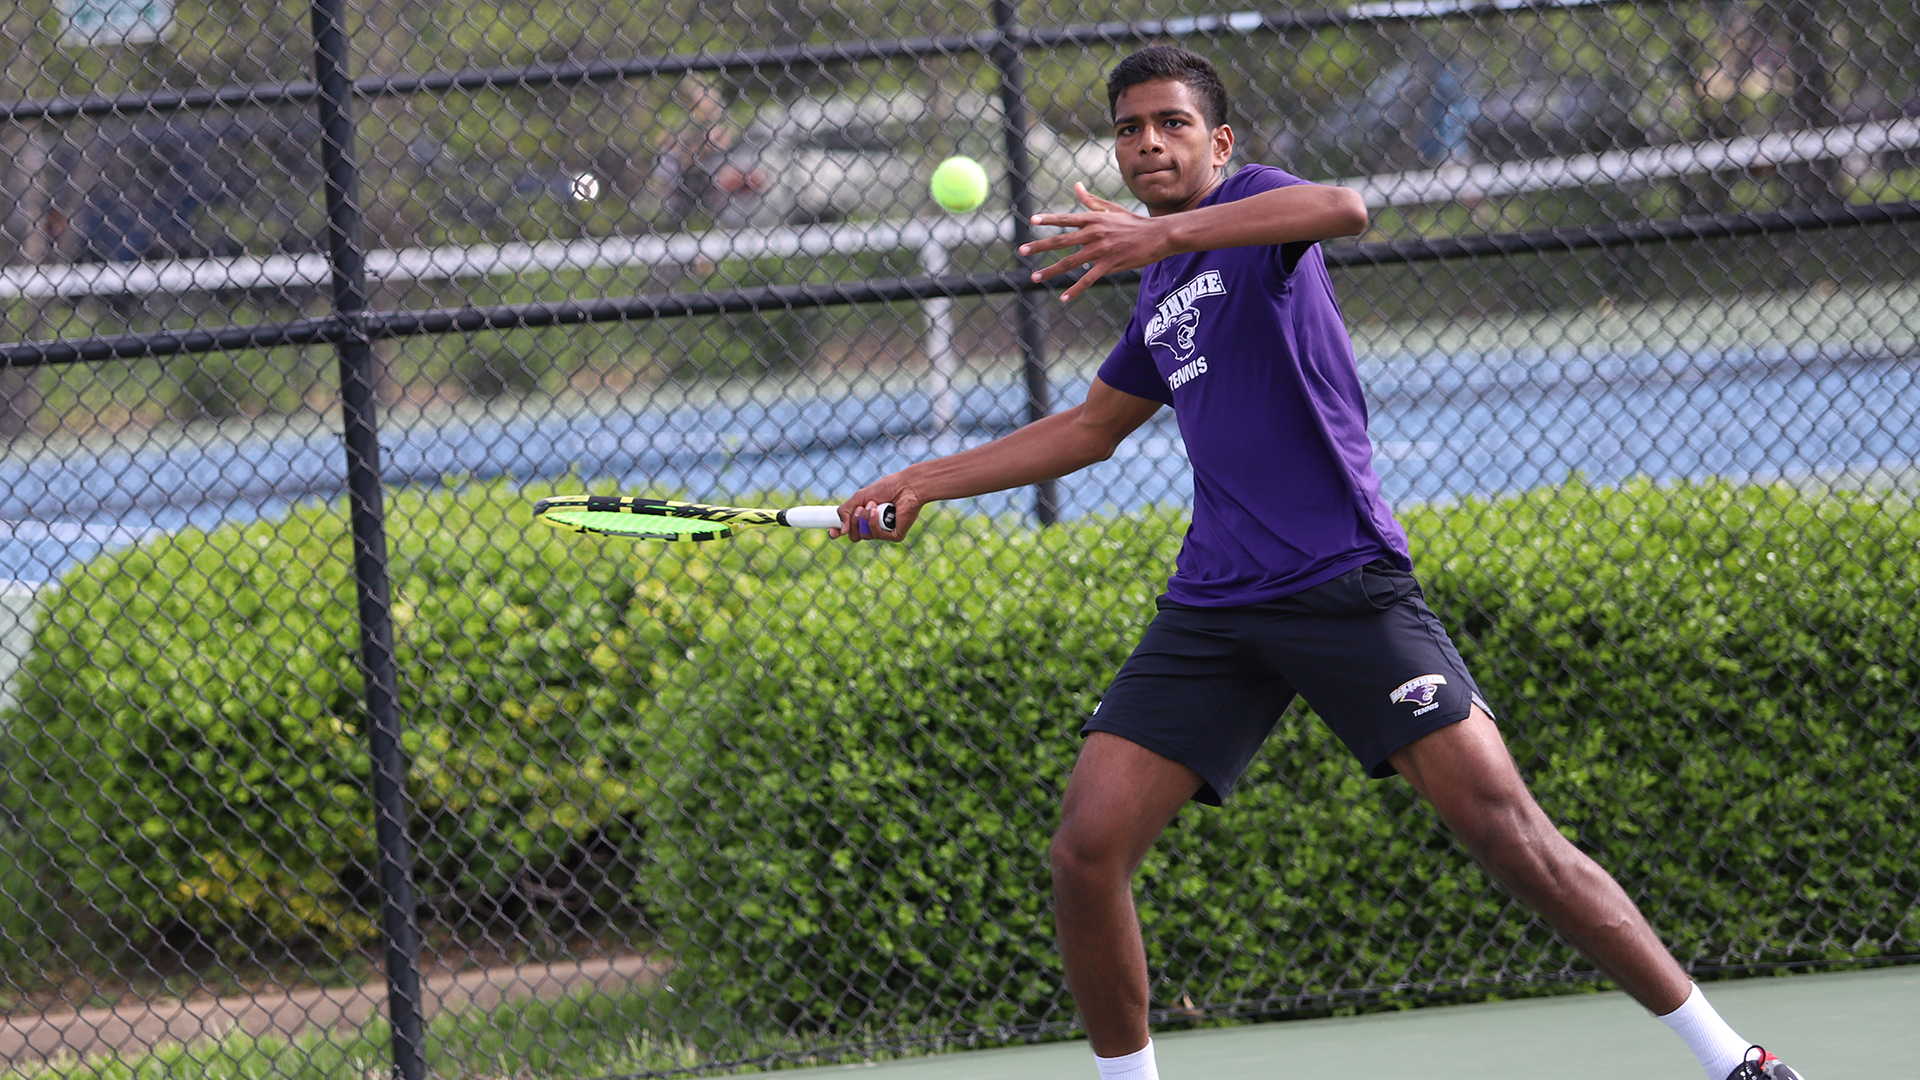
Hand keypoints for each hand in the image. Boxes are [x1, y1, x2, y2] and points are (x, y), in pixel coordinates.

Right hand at [830, 473, 924, 542]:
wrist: (906, 486)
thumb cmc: (886, 488)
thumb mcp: (860, 497)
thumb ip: (846, 511)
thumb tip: (840, 531)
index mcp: (864, 517)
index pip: (848, 530)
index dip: (838, 532)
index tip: (832, 532)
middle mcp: (873, 527)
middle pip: (853, 535)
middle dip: (853, 521)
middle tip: (860, 508)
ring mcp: (883, 532)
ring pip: (863, 535)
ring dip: (864, 518)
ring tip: (873, 505)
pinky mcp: (894, 535)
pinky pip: (876, 535)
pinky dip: (873, 522)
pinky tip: (878, 511)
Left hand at [1018, 183, 1172, 302]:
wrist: (1157, 236)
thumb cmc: (1134, 222)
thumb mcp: (1112, 209)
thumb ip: (1091, 201)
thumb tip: (1076, 186)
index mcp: (1093, 219)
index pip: (1066, 219)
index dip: (1048, 220)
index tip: (1032, 220)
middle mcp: (1093, 233)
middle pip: (1061, 241)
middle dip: (1039, 246)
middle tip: (1022, 251)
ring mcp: (1100, 250)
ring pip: (1070, 262)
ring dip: (1051, 271)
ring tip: (1034, 277)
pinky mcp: (1109, 265)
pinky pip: (1087, 280)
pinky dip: (1075, 289)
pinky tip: (1063, 297)